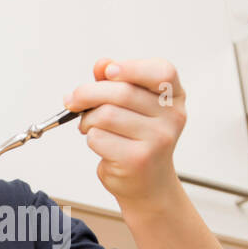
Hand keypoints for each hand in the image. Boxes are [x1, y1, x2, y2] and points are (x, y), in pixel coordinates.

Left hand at [63, 57, 185, 212]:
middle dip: (88, 93)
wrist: (149, 184)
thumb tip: (102, 64)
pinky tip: (101, 143)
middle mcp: (171, 118)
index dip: (131, 68)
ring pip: (106, 114)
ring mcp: (157, 140)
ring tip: (91, 126)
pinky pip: (99, 137)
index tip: (107, 72)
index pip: (162, 72)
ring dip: (88, 119)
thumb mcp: (133, 105)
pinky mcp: (137, 159)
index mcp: (174, 97)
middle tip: (74, 100)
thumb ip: (118, 81)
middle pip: (121, 92)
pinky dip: (91, 138)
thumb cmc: (138, 140)